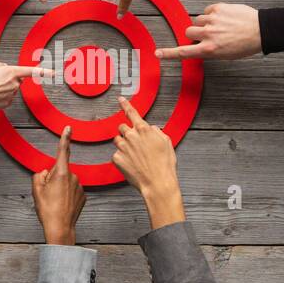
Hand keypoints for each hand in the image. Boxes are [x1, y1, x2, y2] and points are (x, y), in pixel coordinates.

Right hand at [0, 61, 52, 110]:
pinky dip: (2, 96)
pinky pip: (8, 98)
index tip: (54, 73)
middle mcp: (15, 83)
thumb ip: (2, 65)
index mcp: (12, 72)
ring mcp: (12, 94)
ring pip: (12, 89)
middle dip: (10, 80)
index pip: (31, 71)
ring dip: (4, 88)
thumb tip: (6, 68)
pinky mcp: (8, 103)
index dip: (44, 72)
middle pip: (18, 81)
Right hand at [32, 127, 85, 245]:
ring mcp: (79, 186)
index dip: (65, 138)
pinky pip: (72, 190)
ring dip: (60, 188)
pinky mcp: (83, 195)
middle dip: (54, 178)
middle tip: (48, 194)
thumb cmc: (48, 210)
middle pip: (60, 171)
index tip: (68, 128)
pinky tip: (62, 205)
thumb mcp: (36, 190)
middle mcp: (73, 177)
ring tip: (55, 201)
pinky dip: (67, 195)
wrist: (60, 228)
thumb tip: (45, 173)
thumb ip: (39, 176)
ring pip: (66, 182)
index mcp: (61, 173)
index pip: (63, 151)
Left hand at [112, 96, 183, 226]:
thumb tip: (151, 129)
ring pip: (118, 140)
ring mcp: (122, 147)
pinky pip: (116, 155)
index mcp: (144, 130)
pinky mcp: (117, 159)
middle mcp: (131, 136)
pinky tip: (132, 164)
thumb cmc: (164, 165)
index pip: (132, 113)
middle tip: (135, 143)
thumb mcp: (167, 143)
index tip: (121, 99)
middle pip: (122, 127)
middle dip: (127, 133)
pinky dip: (122, 158)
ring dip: (124, 145)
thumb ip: (156, 132)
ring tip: (135, 156)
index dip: (125, 105)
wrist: (157, 183)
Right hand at [155, 3, 261, 60]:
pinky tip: (224, 18)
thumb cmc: (245, 45)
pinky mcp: (218, 8)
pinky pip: (207, 10)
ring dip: (205, 23)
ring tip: (220, 26)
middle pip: (188, 31)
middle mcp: (208, 35)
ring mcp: (212, 20)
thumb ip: (209, 50)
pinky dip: (212, 14)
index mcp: (209, 50)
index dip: (169, 53)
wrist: (261, 30)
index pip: (184, 52)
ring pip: (198, 20)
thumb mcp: (225, 55)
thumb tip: (199, 46)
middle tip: (207, 35)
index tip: (158, 53)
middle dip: (195, 33)